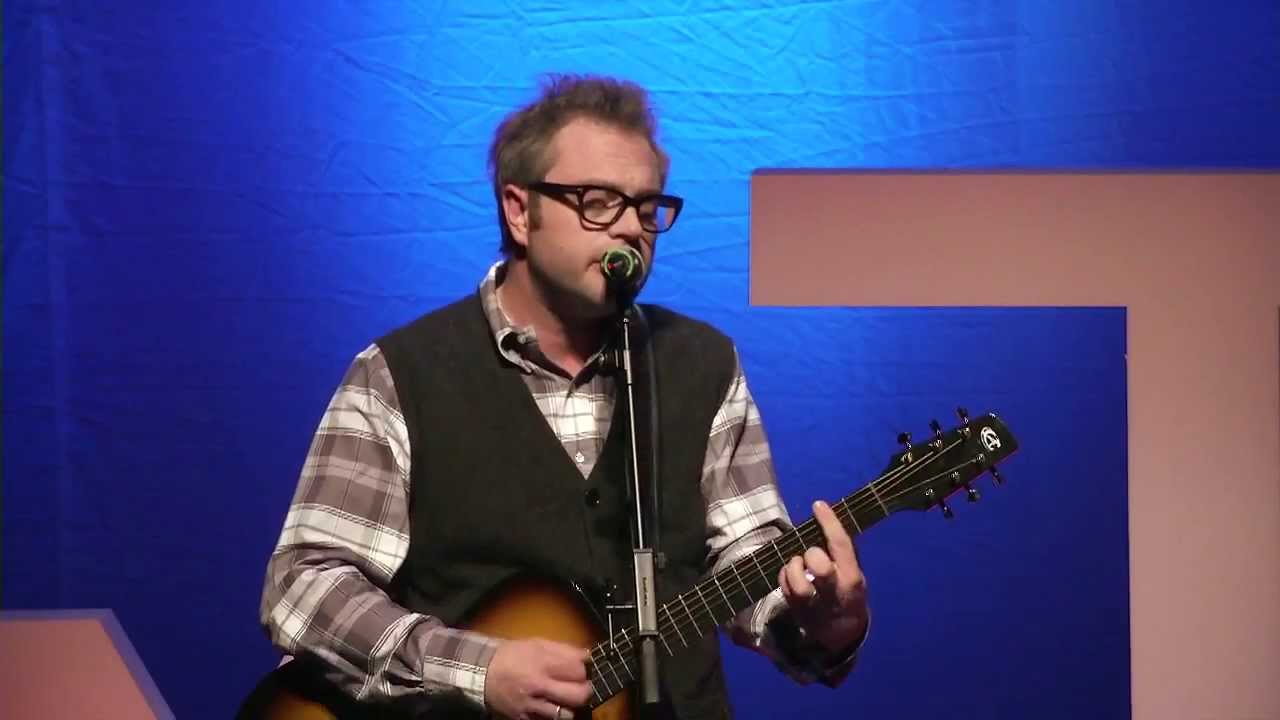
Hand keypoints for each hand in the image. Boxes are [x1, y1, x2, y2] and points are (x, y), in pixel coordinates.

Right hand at [484, 637, 590, 719]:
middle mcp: (538, 685)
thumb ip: (563, 650)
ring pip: (565, 714)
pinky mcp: (523, 718)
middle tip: (582, 686)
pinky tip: (549, 706)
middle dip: (585, 690)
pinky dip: (552, 716)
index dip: (586, 669)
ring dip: (569, 706)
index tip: (585, 667)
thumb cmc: (511, 655)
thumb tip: (586, 655)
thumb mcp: (536, 644)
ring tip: (564, 698)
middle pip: (578, 695)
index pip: (578, 670)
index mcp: (542, 662)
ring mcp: (531, 705)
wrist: (481, 672)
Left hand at [777, 500, 868, 654]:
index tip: (819, 505)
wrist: (843, 633)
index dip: (829, 523)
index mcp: (853, 578)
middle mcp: (836, 592)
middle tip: (811, 555)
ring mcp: (816, 605)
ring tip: (797, 564)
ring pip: (800, 584)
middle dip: (812, 554)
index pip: (842, 546)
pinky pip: (786, 590)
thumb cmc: (846, 591)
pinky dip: (784, 578)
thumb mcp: (853, 572)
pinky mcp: (799, 612)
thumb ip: (842, 552)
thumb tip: (824, 518)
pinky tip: (790, 575)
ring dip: (794, 568)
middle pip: (820, 567)